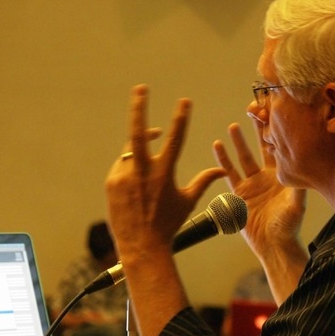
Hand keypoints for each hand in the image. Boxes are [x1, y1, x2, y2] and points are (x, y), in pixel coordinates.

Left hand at [105, 84, 226, 261]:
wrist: (141, 246)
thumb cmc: (168, 225)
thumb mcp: (187, 202)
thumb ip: (203, 182)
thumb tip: (223, 171)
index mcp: (164, 174)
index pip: (175, 139)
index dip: (180, 117)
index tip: (184, 100)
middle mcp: (142, 172)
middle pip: (137, 133)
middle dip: (139, 107)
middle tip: (141, 89)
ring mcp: (124, 177)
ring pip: (130, 152)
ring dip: (139, 146)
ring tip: (148, 146)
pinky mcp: (112, 183)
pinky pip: (121, 168)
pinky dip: (130, 169)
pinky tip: (136, 183)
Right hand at [213, 120, 306, 262]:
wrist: (273, 244)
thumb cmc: (289, 226)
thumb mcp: (296, 204)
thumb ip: (297, 186)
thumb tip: (303, 167)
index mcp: (283, 174)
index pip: (279, 147)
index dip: (275, 131)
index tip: (272, 113)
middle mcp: (267, 176)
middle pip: (261, 146)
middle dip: (258, 129)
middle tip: (254, 110)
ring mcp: (252, 183)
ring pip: (244, 157)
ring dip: (239, 142)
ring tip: (234, 126)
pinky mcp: (239, 193)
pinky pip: (229, 172)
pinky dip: (223, 160)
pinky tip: (218, 145)